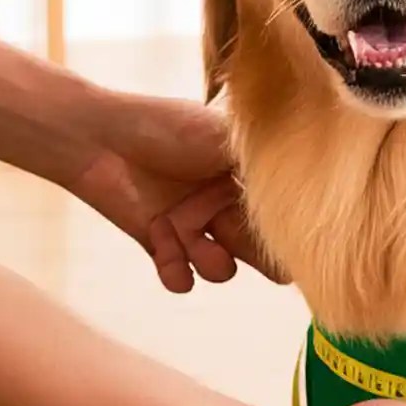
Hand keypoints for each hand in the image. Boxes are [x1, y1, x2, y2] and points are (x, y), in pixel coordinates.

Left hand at [69, 91, 288, 291]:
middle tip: (250, 248)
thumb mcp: (227, 137)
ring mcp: (194, 227)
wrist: (98, 136)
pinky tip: (168, 249)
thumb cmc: (165, 127)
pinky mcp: (162, 244)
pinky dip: (177, 274)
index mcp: (246, 179)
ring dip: (212, 263)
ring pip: (222, 268)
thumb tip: (307, 192)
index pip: (280, 216)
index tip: (295, 245)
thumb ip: (265, 167)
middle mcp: (224, 206)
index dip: (288, 234)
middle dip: (258, 258)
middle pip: (258, 250)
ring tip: (193, 240)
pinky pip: (181, 278)